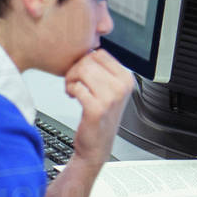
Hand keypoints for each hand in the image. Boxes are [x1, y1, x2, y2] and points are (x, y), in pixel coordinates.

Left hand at [65, 49, 133, 166]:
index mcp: (126, 78)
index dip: (85, 61)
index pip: (100, 54)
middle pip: (89, 60)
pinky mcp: (97, 109)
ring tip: (72, 89)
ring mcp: (111, 98)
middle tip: (73, 82)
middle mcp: (122, 86)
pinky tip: (73, 97)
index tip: (82, 74)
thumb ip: (102, 70)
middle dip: (75, 69)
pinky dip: (70, 90)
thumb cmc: (99, 117)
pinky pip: (77, 87)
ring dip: (71, 79)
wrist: (97, 146)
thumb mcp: (108, 90)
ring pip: (82, 71)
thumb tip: (86, 50)